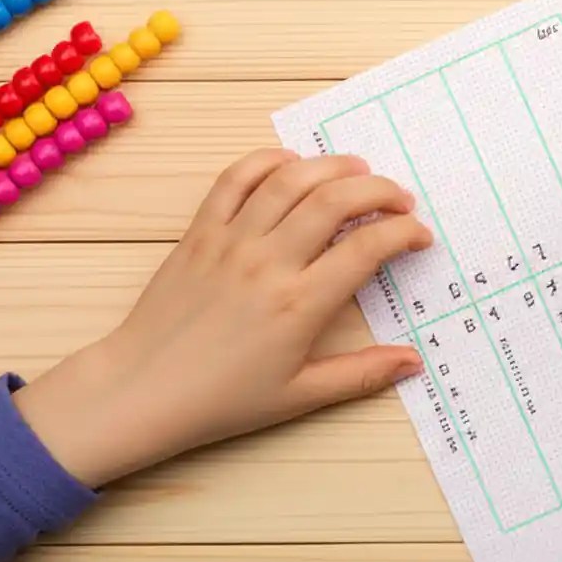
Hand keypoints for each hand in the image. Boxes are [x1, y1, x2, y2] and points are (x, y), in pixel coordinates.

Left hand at [13, 150, 432, 486]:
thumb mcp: (300, 396)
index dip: (405, 233)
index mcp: (300, 305)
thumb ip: (362, 374)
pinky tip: (291, 164)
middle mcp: (269, 263)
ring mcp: (231, 241)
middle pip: (336, 200)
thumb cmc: (221, 399)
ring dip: (332, 166)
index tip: (419, 237)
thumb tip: (413, 362)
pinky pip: (235, 179)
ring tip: (358, 171)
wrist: (142, 389)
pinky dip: (267, 161)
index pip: (367, 248)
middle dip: (380, 190)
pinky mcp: (200, 232)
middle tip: (399, 199)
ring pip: (290, 179)